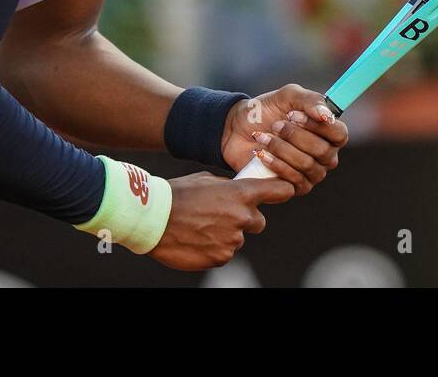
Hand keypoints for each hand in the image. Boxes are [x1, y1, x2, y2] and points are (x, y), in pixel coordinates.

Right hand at [149, 172, 293, 269]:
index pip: (278, 190)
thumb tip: (237, 190)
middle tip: (221, 216)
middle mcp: (242, 217)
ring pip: (238, 238)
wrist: (152, 219)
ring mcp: (232, 240)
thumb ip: (227, 186)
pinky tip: (196, 240)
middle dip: (245, 219)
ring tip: (200, 227)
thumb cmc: (177, 195)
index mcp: (240, 193)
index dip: (282, 191)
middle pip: (259, 221)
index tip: (285, 191)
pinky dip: (213, 248)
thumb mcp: (205, 180)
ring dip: (225, 234)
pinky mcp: (221, 258)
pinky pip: (224, 253)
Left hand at [220, 84, 348, 194]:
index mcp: (328, 133)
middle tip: (275, 125)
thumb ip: (311, 100)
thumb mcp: (288, 95)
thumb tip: (327, 115)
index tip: (293, 114)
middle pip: (322, 151)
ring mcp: (311, 173)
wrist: (237, 129)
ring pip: (306, 165)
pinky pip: (293, 180)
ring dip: (281, 148)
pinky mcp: (295, 187)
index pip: (340, 134)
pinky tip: (261, 153)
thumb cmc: (266, 111)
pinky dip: (275, 163)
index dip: (319, 126)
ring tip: (263, 137)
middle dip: (295, 136)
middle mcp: (324, 155)